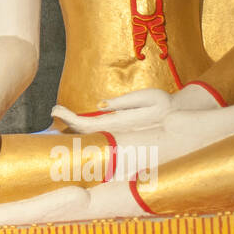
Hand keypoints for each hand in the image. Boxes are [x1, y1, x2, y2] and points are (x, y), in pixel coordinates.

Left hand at [53, 88, 174, 132]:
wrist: (179, 118)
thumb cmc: (164, 105)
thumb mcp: (148, 98)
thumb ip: (124, 103)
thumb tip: (102, 104)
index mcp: (119, 123)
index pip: (88, 124)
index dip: (69, 118)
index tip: (55, 109)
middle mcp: (117, 133)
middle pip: (84, 132)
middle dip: (67, 122)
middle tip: (53, 111)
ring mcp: (119, 136)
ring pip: (91, 136)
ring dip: (74, 127)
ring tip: (59, 115)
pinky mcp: (122, 135)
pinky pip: (99, 135)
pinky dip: (84, 130)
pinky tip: (76, 125)